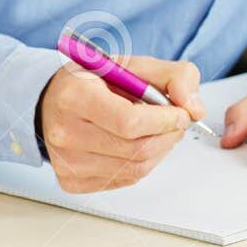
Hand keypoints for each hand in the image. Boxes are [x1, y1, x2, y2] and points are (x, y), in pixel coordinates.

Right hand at [38, 56, 206, 191]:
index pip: (130, 122)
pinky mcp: (71, 181)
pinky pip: (125, 180)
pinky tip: (133, 145)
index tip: (180, 113)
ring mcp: (66, 161)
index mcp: (73, 96)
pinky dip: (141, 163)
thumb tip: (194, 109)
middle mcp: (64, 132)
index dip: (165, 120)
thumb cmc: (92, 82)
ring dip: (158, 150)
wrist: (52, 103)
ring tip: (154, 131)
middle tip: (173, 121)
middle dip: (168, 136)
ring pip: (136, 169)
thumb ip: (174, 76)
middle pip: (137, 149)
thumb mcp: (132, 65)